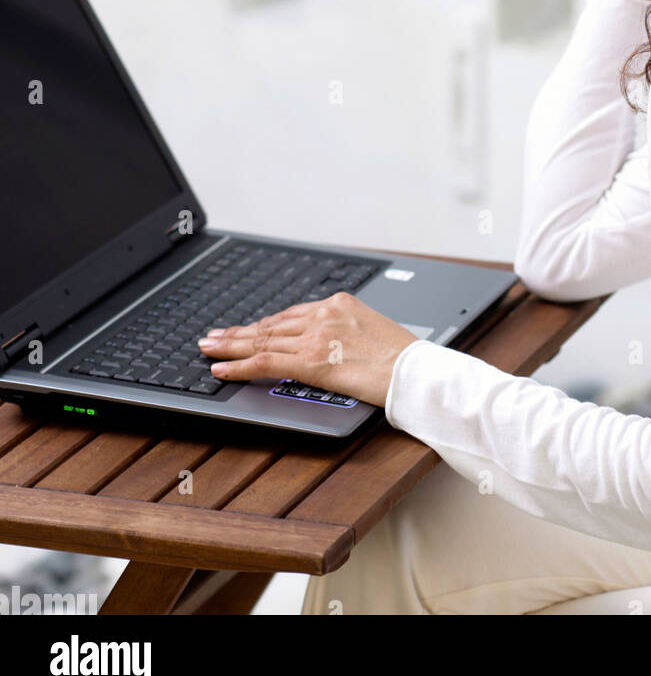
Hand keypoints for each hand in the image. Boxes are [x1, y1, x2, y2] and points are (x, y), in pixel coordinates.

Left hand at [197, 292, 420, 407]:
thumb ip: (345, 333)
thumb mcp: (373, 332)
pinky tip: (222, 369)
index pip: (291, 315)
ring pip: (262, 340)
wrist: (415, 371)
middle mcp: (324, 314)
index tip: (246, 329)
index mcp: (340, 303)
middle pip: (271, 324)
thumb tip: (330, 347)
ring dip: (231, 346)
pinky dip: (240, 366)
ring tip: (210, 349)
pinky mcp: (312, 360)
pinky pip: (266, 362)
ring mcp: (316, 336)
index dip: (263, 325)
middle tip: (213, 336)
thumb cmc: (403, 358)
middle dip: (238, 332)